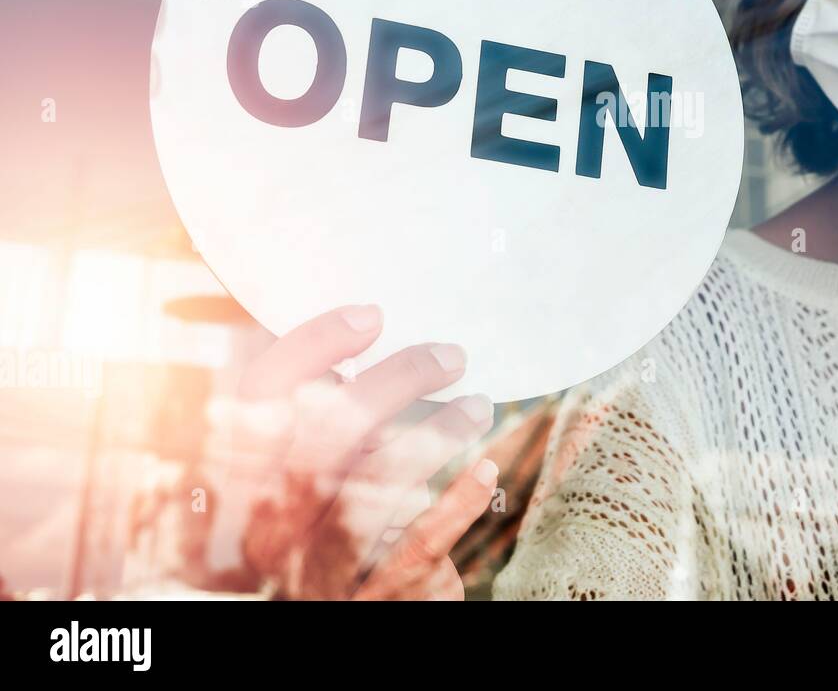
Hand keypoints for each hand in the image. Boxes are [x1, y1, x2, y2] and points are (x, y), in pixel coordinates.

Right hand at [208, 305, 495, 599]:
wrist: (348, 624)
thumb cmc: (335, 537)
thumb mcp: (307, 484)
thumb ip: (321, 424)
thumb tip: (357, 339)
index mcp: (248, 483)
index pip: (262, 394)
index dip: (314, 343)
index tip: (371, 316)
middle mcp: (275, 524)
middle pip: (328, 430)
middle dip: (398, 379)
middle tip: (450, 357)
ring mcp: (323, 567)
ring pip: (375, 484)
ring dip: (437, 433)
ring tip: (477, 406)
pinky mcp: (380, 595)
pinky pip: (421, 541)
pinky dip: (459, 499)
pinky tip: (486, 468)